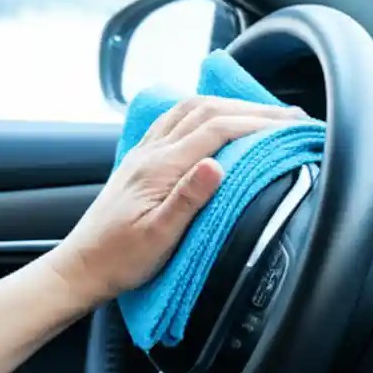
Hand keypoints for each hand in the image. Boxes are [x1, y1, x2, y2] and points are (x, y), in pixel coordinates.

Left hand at [44, 97, 303, 305]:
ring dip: (230, 105)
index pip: (217, 130)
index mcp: (160, 167)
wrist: (81, 267)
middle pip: (207, 110)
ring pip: (190, 110)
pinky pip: (175, 120)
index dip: (258, 122)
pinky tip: (215, 118)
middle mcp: (152, 152)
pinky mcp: (142, 161)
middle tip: (289, 116)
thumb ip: (188, 198)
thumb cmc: (120, 259)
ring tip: (262, 113)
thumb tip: (217, 165)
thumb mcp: (158, 236)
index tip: (290, 125)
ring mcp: (144, 153)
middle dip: (253, 108)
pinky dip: (205, 111)